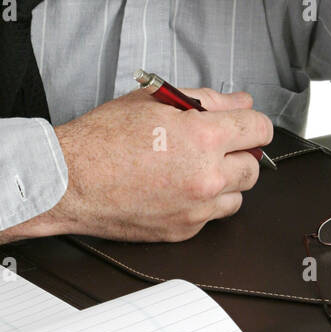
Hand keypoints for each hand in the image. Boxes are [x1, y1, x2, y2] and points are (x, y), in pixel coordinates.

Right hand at [0, 85, 272, 247]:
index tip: (245, 124)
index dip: (252, 122)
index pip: (259, 129)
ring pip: (238, 196)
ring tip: (194, 168)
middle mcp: (207, 176)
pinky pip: (211, 216)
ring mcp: (196, 208)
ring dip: (225, 181)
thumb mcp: (154, 101)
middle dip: (239, 152)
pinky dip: (203, 203)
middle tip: (215, 144)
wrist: (71, 180)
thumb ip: (206, 100)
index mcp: (203, 137)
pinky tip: (177, 187)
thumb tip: (238, 102)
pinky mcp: (183, 231)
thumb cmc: (102, 139)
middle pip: (254, 166)